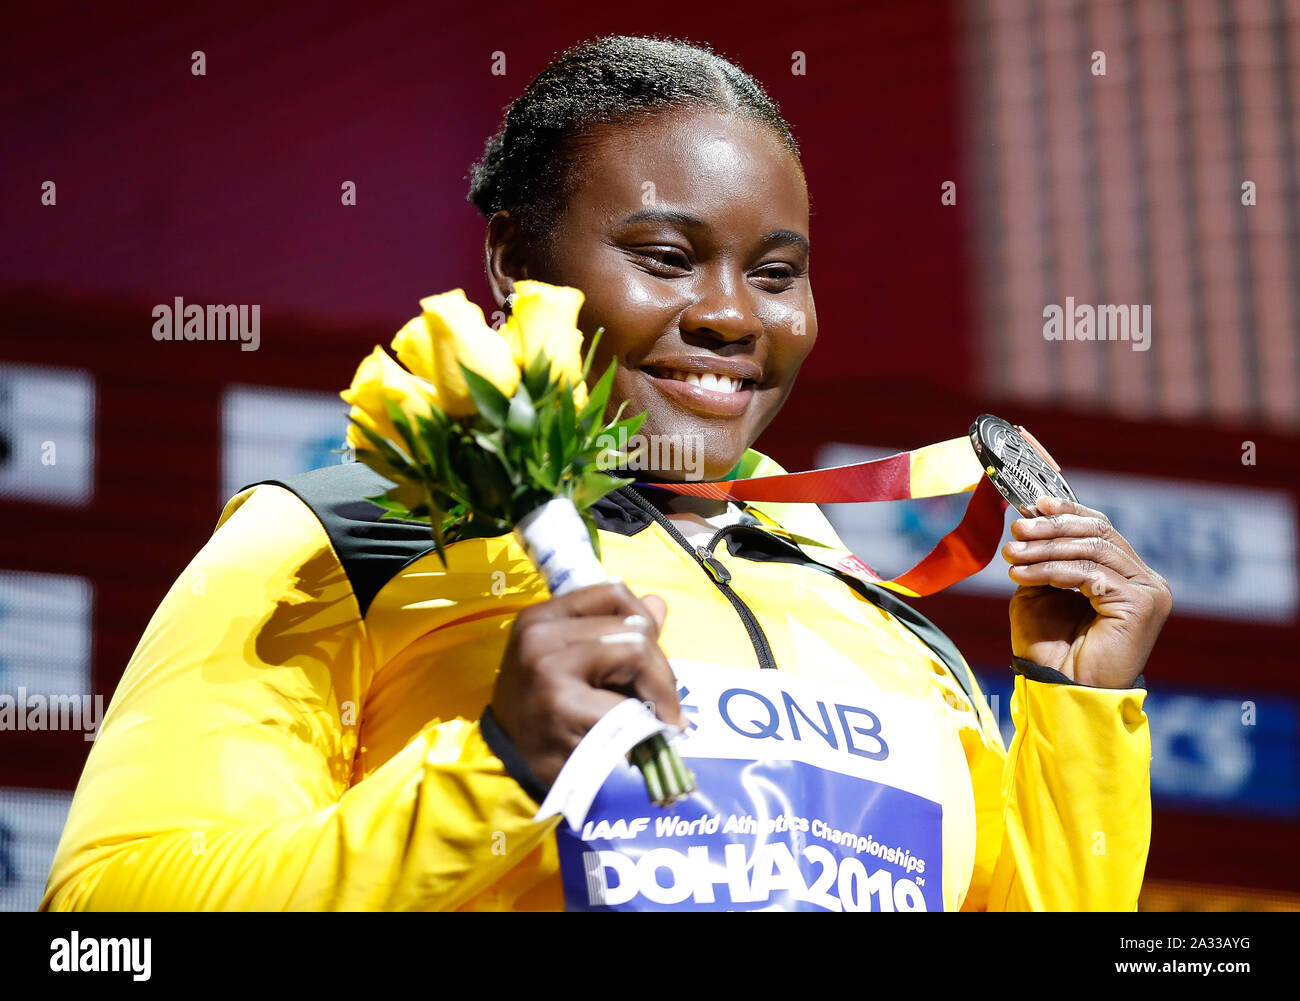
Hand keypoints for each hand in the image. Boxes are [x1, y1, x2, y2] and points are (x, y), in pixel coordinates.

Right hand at [489, 580, 682, 788]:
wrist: (509, 771)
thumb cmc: (547, 717)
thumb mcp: (574, 663)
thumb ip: (616, 632)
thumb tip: (658, 603)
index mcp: (540, 617)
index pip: (614, 592)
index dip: (646, 622)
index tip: (652, 660)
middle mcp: (539, 634)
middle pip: (633, 624)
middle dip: (661, 665)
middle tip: (664, 704)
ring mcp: (547, 666)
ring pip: (636, 651)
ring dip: (661, 689)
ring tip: (660, 719)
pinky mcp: (560, 703)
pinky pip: (627, 698)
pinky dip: (650, 718)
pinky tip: (651, 736)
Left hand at [1001, 497, 1172, 688]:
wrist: (1060, 691)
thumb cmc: (1050, 647)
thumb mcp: (1041, 590)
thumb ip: (1043, 556)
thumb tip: (1031, 512)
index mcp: (1126, 574)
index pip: (1099, 528)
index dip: (1067, 511)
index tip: (1032, 504)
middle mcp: (1145, 580)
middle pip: (1097, 533)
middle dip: (1051, 528)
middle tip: (1016, 529)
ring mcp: (1148, 591)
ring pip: (1092, 550)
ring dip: (1045, 549)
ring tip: (1011, 554)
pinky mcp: (1142, 604)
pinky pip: (1090, 573)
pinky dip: (1051, 570)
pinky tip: (1022, 575)